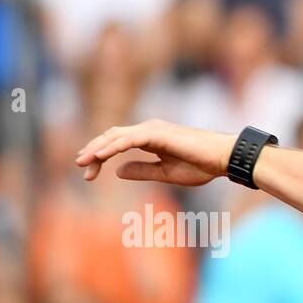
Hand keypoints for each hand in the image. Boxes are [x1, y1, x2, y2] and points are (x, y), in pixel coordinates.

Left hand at [75, 119, 234, 186]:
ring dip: (97, 149)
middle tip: (80, 167)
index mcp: (150, 138)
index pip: (117, 143)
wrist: (222, 159)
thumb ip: (142, 170)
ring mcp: (152, 129)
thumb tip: (118, 171)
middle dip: (93, 151)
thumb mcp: (165, 173)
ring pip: (116, 136)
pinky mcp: (156, 134)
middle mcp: (148, 129)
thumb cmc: (201, 166)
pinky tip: (100, 156)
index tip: (89, 172)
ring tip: (83, 161)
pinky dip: (112, 147)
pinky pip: (128, 140)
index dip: (101, 156)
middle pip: (111, 137)